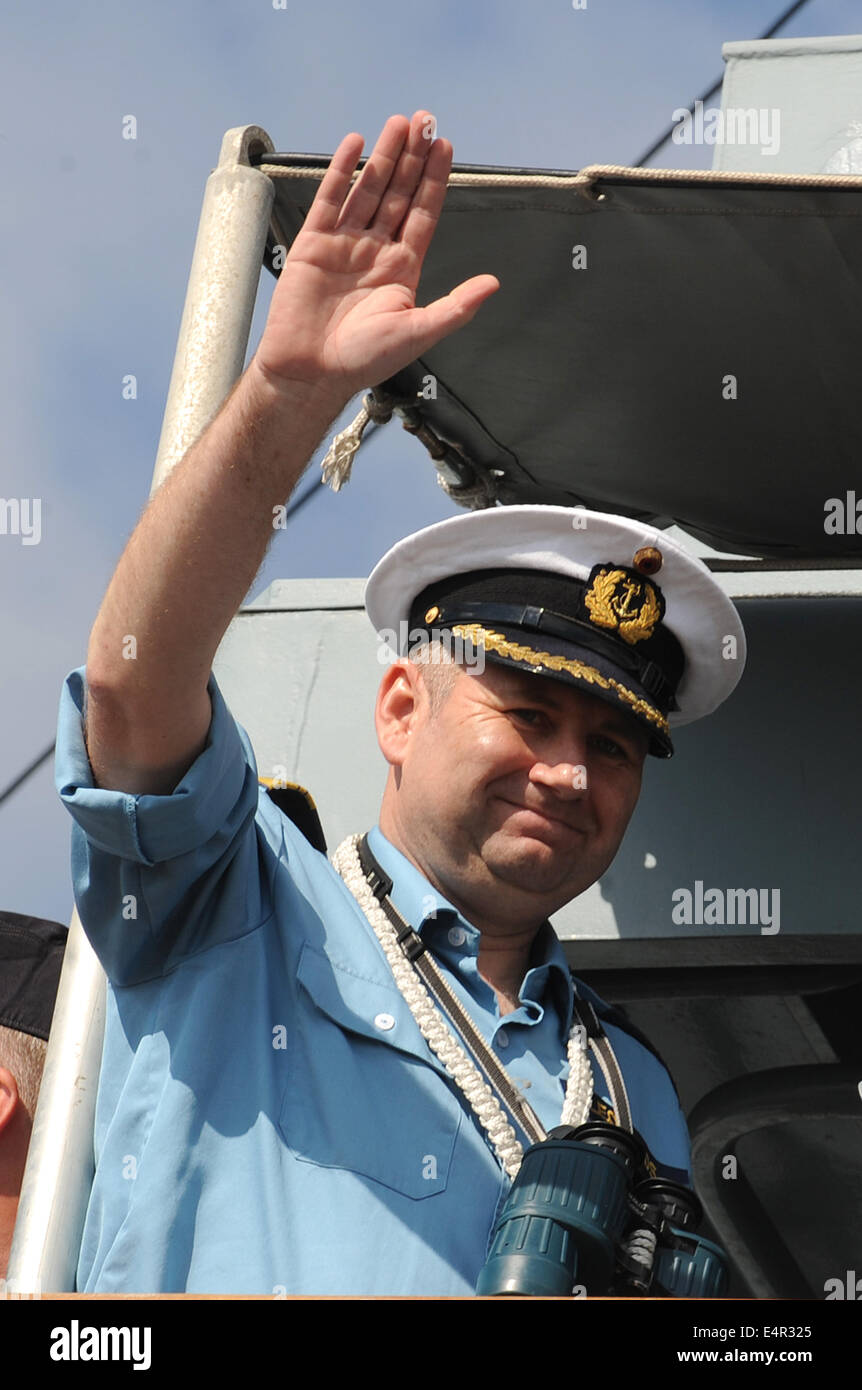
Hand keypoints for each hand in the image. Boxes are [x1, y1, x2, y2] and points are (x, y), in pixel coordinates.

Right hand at [252, 110, 498, 402]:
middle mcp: (375, 251)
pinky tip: (355, 145)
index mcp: (402, 268)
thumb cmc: (363, 361)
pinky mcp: (314, 243)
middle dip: (413, 158)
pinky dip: (342, 171)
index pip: (423, 213)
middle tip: (425, 122)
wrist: (311, 372)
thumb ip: (456, 307)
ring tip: (398, 124)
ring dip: (384, 156)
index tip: (445, 147)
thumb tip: (492, 285)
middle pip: (399, 193)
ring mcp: (345, 244)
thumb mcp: (419, 332)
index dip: (435, 180)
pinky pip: (331, 199)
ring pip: (368, 189)